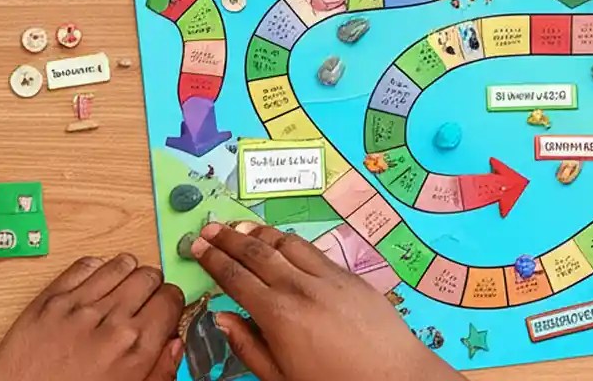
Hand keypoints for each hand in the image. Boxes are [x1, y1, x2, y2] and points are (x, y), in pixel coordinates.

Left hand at [0, 255, 184, 380]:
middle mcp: (111, 321)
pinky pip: (85, 264)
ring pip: (121, 263)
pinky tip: (93, 288)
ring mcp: (79, 306)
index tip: (163, 311)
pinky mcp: (51, 299)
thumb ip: (159, 372)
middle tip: (141, 303)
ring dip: (126, 274)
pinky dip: (95, 270)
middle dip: (151, 288)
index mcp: (135, 348)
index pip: (171, 298)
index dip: (170, 304)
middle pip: (150, 275)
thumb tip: (174, 344)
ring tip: (119, 292)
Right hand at [190, 222, 462, 380]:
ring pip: (285, 243)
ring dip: (258, 233)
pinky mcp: (349, 276)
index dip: (212, 260)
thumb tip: (223, 318)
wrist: (395, 379)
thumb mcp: (282, 378)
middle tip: (209, 228)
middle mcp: (300, 287)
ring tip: (239, 227)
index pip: (236, 277)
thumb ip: (249, 346)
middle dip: (229, 238)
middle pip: (256, 252)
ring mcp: (328, 277)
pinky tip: (281, 241)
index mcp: (278, 315)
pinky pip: (312, 250)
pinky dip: (289, 241)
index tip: (196, 246)